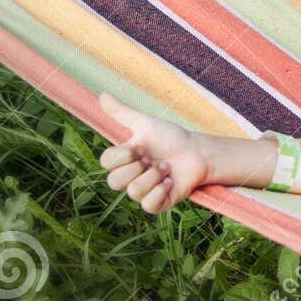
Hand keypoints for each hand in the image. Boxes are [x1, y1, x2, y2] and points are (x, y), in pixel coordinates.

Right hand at [98, 92, 209, 213]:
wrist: (198, 152)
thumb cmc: (171, 138)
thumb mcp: (145, 123)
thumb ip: (122, 112)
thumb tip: (102, 94)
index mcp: (123, 160)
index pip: (106, 163)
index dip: (124, 156)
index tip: (141, 147)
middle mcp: (130, 177)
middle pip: (114, 182)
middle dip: (138, 168)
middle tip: (155, 159)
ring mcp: (143, 192)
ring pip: (134, 192)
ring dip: (154, 177)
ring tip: (166, 168)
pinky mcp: (158, 204)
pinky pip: (148, 206)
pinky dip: (160, 191)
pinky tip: (170, 182)